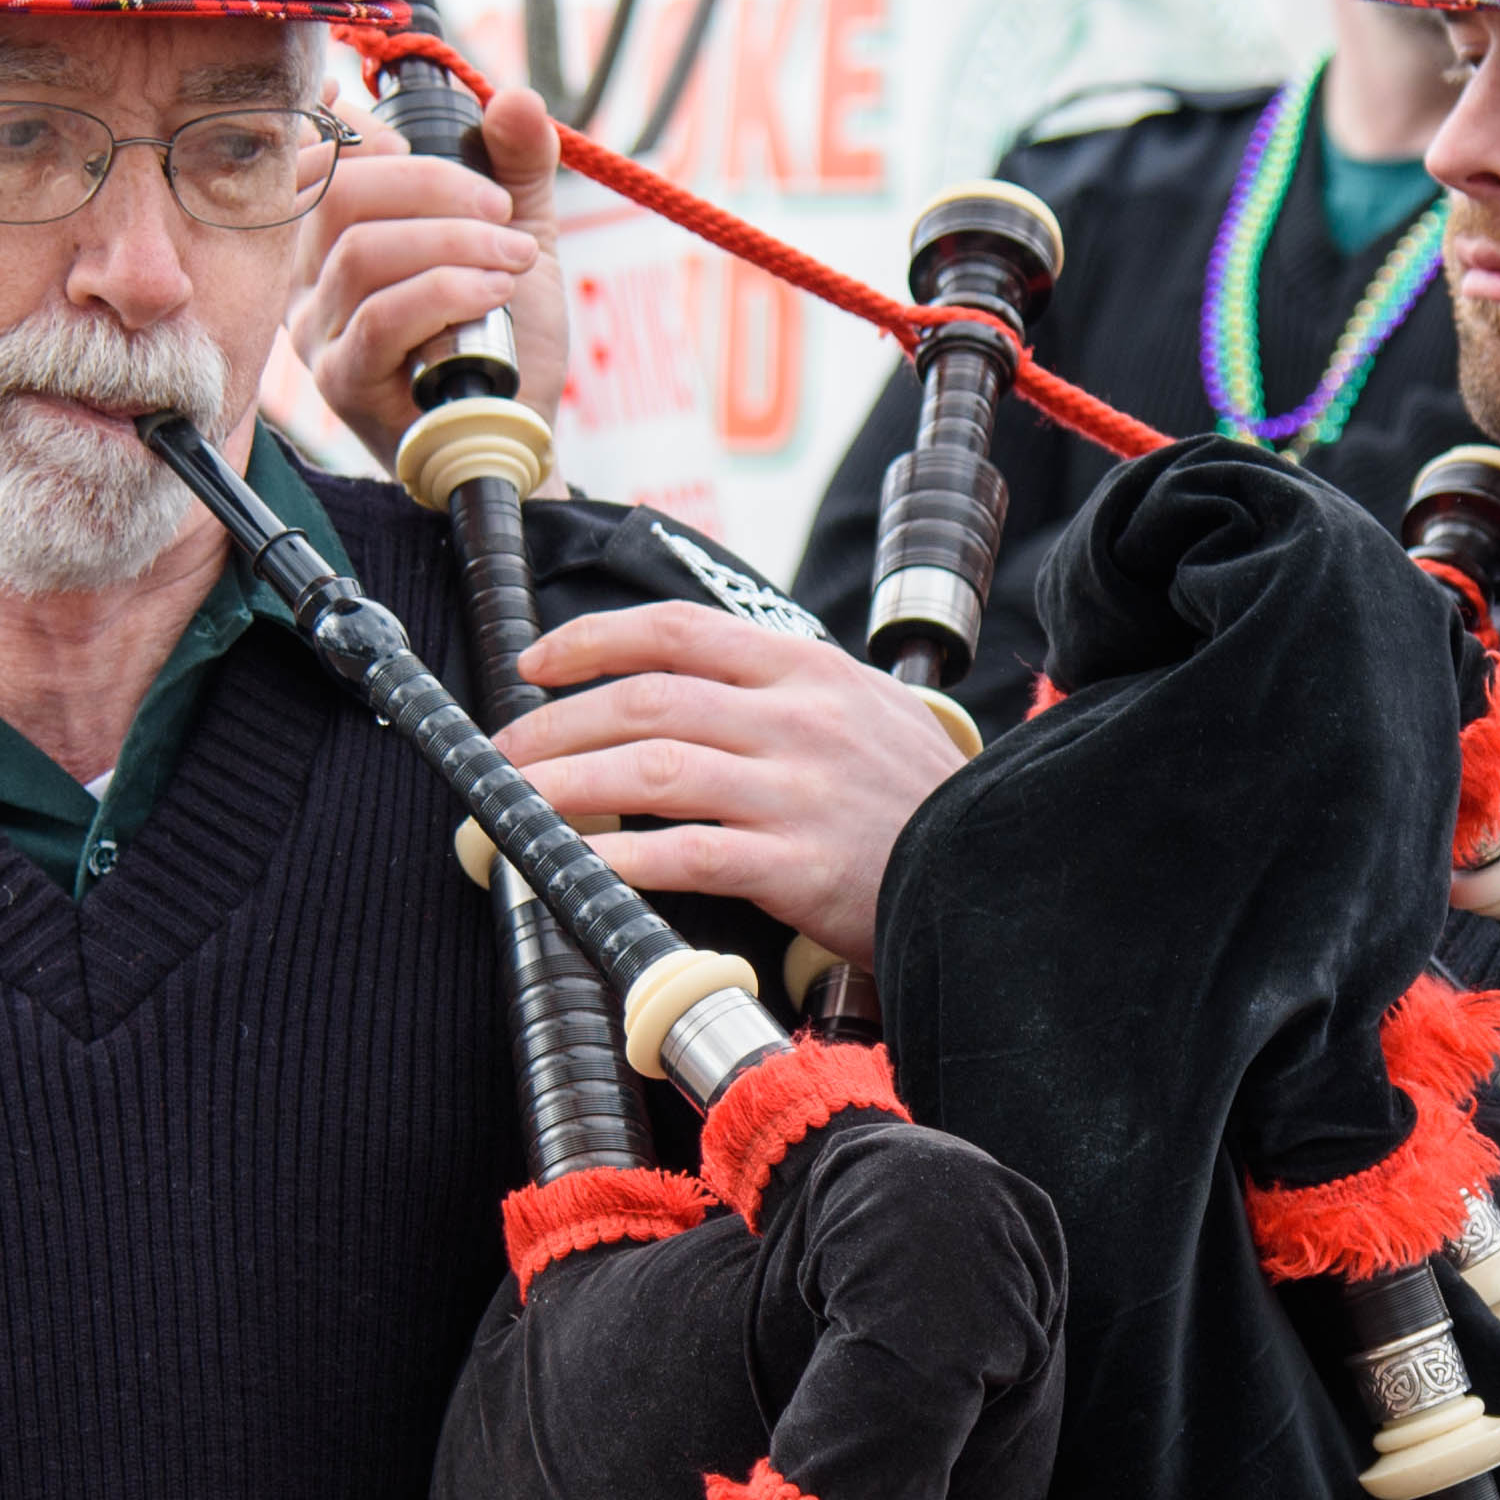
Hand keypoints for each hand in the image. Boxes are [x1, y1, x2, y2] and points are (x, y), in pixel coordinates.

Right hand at [289, 83, 569, 453]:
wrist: (516, 428)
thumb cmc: (501, 337)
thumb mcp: (517, 233)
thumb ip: (516, 165)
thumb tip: (515, 99)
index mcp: (332, 235)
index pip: (318, 157)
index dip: (374, 135)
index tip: (438, 154)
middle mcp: (308, 281)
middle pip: (340, 193)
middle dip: (435, 187)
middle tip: (501, 214)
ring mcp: (317, 334)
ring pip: (362, 252)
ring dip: (454, 243)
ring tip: (512, 261)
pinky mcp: (342, 382)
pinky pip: (378, 318)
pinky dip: (445, 292)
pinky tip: (492, 295)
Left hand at [500, 602, 974, 963]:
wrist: (995, 867)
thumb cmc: (918, 799)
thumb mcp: (863, 710)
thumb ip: (781, 691)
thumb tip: (685, 689)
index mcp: (805, 670)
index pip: (677, 631)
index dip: (592, 640)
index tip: (536, 662)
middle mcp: (796, 718)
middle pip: (645, 701)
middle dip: (555, 724)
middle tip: (504, 753)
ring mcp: (797, 790)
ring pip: (651, 772)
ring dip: (565, 786)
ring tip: (514, 806)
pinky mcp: (799, 866)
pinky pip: (688, 854)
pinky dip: (622, 860)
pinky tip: (578, 868)